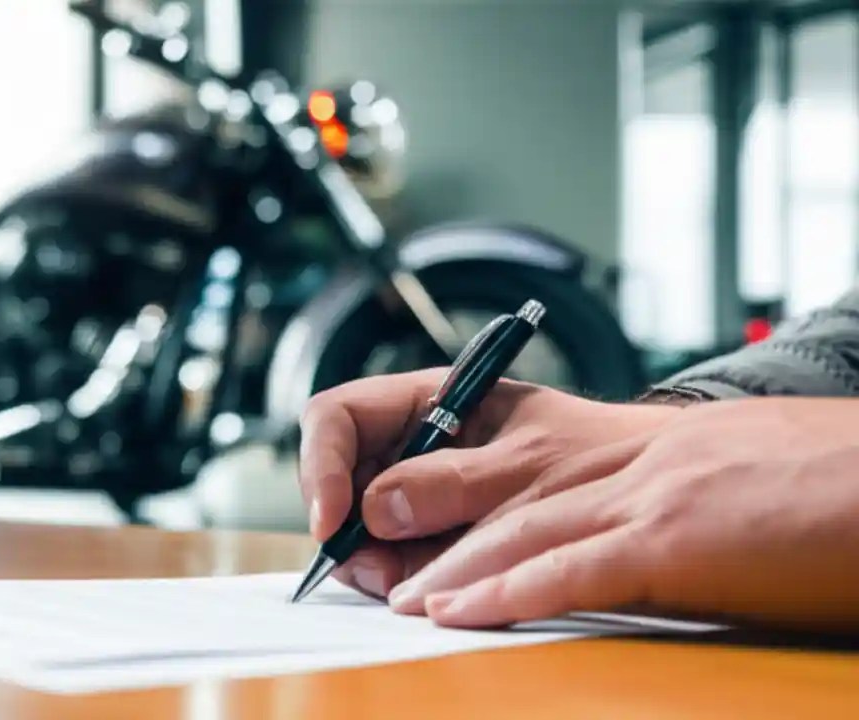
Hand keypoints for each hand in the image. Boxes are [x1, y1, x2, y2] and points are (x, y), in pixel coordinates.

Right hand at [297, 369, 681, 599]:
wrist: (648, 489)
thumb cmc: (597, 455)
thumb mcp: (527, 463)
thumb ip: (452, 483)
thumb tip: (378, 507)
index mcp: (424, 399)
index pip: (337, 416)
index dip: (321, 464)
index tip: (333, 518)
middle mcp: (411, 444)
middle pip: (338, 476)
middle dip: (346, 524)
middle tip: (375, 568)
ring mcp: (418, 492)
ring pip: (358, 524)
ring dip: (371, 558)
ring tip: (411, 580)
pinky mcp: (429, 537)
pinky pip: (388, 557)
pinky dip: (396, 577)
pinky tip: (425, 584)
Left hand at [389, 397, 858, 631]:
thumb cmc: (848, 490)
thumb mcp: (756, 481)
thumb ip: (698, 501)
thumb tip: (678, 538)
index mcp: (659, 447)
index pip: (549, 474)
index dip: (485, 504)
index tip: (440, 535)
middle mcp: (642, 459)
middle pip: (517, 493)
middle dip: (446, 531)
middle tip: (389, 566)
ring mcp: (655, 493)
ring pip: (525, 527)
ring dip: (455, 568)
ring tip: (403, 601)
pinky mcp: (677, 537)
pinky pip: (573, 567)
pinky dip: (507, 590)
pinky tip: (458, 611)